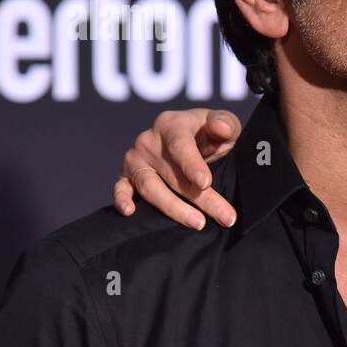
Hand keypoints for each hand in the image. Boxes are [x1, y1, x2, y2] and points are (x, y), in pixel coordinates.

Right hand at [113, 109, 241, 229]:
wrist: (192, 140)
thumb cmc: (210, 133)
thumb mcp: (224, 123)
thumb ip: (225, 123)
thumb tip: (222, 127)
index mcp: (171, 124)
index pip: (180, 146)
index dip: (192, 165)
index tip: (205, 183)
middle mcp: (148, 141)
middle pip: (172, 174)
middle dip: (201, 199)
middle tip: (225, 217)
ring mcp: (134, 160)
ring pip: (150, 187)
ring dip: (173, 208)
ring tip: (198, 223)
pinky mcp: (126, 176)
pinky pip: (121, 189)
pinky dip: (122, 199)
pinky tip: (129, 211)